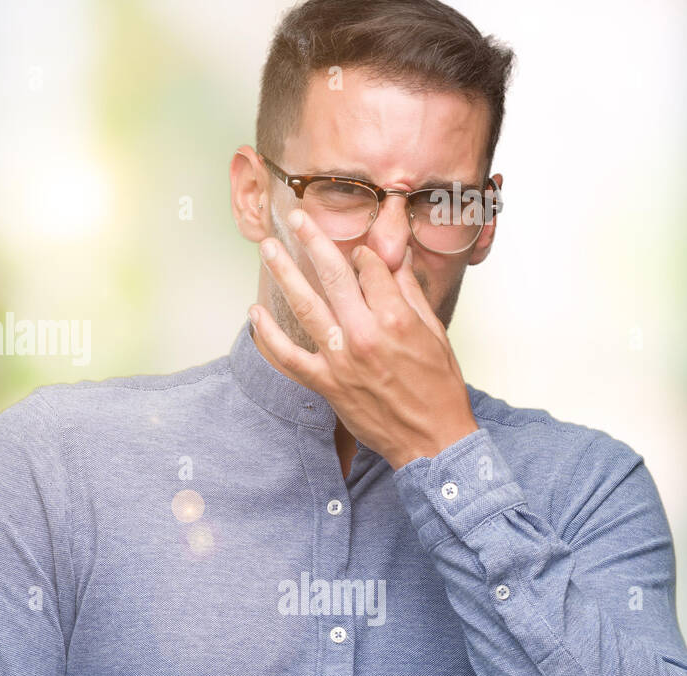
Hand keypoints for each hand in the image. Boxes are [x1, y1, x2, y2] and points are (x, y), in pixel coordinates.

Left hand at [249, 208, 477, 468]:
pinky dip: (268, 335)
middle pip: (333, 276)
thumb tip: (393, 258)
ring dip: (283, 273)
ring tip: (267, 248)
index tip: (356, 249)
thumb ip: (409, 292)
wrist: (432, 440)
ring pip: (305, 306)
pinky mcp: (325, 384)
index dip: (362, 254)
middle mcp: (365, 334)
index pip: (370, 269)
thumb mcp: (434, 333)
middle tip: (294, 217)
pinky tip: (254, 313)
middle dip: (312, 241)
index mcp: (397, 318)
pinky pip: (288, 356)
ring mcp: (341, 360)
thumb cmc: (438, 388)